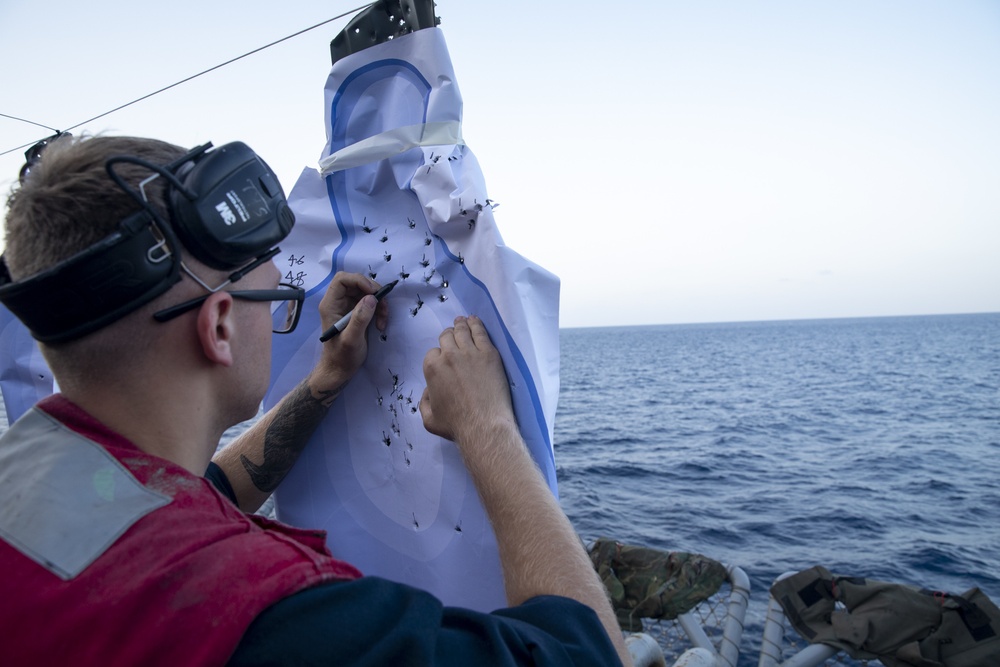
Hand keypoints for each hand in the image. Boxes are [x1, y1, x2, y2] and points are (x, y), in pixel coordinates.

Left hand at [312, 272, 388, 394]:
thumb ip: (360, 318)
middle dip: (373, 292)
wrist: (339, 370)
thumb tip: (371, 298)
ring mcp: (347, 307)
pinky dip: (378, 310)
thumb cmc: (342, 357)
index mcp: (330, 305)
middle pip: (356, 283)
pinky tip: (380, 324)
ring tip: (383, 320)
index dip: (359, 280)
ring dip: (379, 303)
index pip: (342, 279)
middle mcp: (338, 302)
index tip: (373, 292)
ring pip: (366, 293)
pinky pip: (370, 303)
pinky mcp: (356, 313)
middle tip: (383, 305)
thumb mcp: (352, 339)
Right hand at [420, 315, 513, 442]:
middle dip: (448, 336)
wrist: (484, 425)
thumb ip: (424, 401)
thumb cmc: (456, 425)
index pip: (432, 353)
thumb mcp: (429, 418)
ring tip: (462, 321)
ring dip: (461, 325)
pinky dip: (476, 324)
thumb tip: (429, 391)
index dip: (438, 356)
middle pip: (447, 337)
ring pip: (462, 331)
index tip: (444, 358)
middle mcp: (449, 356)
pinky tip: (474, 320)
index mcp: (432, 369)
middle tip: (453, 336)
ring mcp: (470, 353)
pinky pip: (481, 332)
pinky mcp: (489, 354)